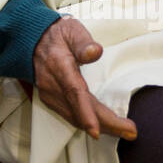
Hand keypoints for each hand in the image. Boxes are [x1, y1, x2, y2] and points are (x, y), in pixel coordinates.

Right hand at [32, 17, 136, 140]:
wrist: (31, 41)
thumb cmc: (57, 34)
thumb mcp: (72, 30)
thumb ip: (84, 42)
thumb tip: (96, 52)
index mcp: (60, 67)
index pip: (73, 92)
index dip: (85, 113)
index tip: (96, 130)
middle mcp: (52, 85)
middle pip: (79, 111)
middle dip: (106, 124)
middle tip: (131, 131)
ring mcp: (50, 95)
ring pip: (75, 118)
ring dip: (100, 127)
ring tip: (123, 131)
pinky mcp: (51, 100)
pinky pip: (70, 116)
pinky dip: (87, 123)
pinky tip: (104, 126)